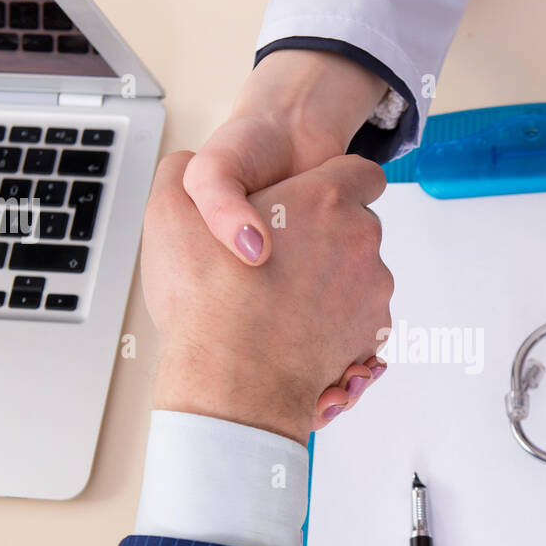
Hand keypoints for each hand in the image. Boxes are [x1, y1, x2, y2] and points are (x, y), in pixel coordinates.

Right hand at [180, 49, 390, 420]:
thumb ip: (183, 174)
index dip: (334, 183)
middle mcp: (360, 241)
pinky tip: (296, 337)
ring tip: (282, 307)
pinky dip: (337, 329)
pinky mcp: (370, 334)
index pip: (359, 172)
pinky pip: (359, 322)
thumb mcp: (171, 212)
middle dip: (327, 239)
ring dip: (331, 287)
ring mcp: (373, 290)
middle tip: (281, 262)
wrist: (232, 380)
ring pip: (359, 278)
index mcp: (323, 200)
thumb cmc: (207, 300)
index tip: (310, 202)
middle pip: (357, 228)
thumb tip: (187, 165)